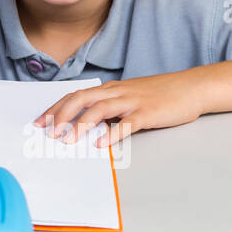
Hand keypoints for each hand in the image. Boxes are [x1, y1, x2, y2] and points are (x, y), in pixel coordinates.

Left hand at [33, 72, 203, 147]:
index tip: (39, 121)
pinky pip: (127, 123)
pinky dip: (112, 133)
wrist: (192, 87)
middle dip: (61, 115)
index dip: (56, 107)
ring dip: (81, 124)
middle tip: (47, 131)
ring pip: (100, 109)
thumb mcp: (130, 96)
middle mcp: (117, 92)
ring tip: (68, 140)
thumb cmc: (160, 94)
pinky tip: (101, 144)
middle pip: (82, 99)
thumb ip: (111, 107)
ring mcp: (132, 101)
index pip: (76, 95)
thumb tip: (89, 123)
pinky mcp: (148, 113)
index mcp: (110, 89)